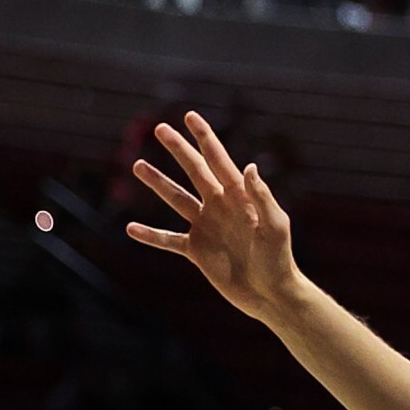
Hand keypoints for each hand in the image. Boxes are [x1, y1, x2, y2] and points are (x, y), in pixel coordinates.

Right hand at [127, 112, 298, 322]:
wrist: (271, 293)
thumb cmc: (279, 257)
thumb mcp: (275, 225)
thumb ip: (261, 197)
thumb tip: (249, 166)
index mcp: (239, 196)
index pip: (218, 159)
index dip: (204, 137)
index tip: (189, 116)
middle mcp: (219, 206)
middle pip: (194, 170)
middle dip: (177, 149)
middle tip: (160, 128)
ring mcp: (206, 227)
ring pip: (176, 199)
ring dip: (158, 183)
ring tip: (138, 165)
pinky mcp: (197, 251)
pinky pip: (169, 240)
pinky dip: (151, 236)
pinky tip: (130, 228)